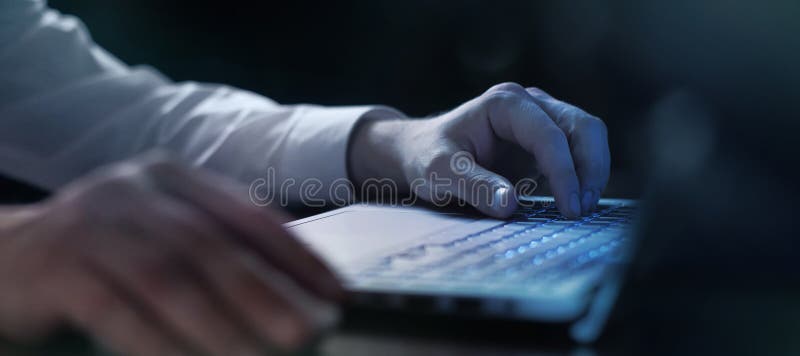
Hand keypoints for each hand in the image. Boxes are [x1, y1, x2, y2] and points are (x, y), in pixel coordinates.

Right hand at [0, 154, 342, 354]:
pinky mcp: (58, 266)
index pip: (249, 214)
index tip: (335, 292)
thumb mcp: (159, 237)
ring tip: (264, 355)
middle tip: (307, 331)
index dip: (296, 255)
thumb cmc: (99, 254)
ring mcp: (94, 223)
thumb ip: (214, 250)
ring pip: (170, 276)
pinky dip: (159, 342)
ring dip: (222, 322)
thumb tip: (293, 292)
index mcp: (173, 178)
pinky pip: (118, 309)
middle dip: (266, 292)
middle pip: (212, 245)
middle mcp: (136, 190)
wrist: (4, 257)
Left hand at [350, 83, 608, 218]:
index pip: (549, 134)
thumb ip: (474, 186)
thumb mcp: (440, 173)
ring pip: (587, 136)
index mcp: (505, 103)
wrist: (419, 152)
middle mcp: (529, 104)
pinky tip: (574, 203)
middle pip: (581, 127)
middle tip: (582, 208)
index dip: (564, 171)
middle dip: (589, 168)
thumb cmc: (426, 157)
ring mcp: (540, 119)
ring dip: (593, 171)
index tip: (568, 207)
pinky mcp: (544, 141)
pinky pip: (578, 153)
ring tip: (582, 208)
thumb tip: (510, 204)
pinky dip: (583, 176)